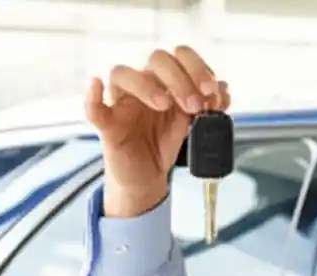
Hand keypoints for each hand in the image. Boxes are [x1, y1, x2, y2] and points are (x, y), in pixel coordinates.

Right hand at [83, 46, 230, 216]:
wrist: (147, 177)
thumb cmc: (163, 144)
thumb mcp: (192, 125)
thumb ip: (208, 107)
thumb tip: (224, 88)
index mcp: (165, 81)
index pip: (179, 57)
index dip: (197, 68)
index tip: (212, 90)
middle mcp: (142, 85)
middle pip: (156, 59)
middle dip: (181, 78)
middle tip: (195, 105)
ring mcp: (122, 103)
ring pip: (122, 74)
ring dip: (147, 85)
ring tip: (166, 106)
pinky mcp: (107, 125)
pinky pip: (93, 107)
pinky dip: (92, 96)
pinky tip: (96, 85)